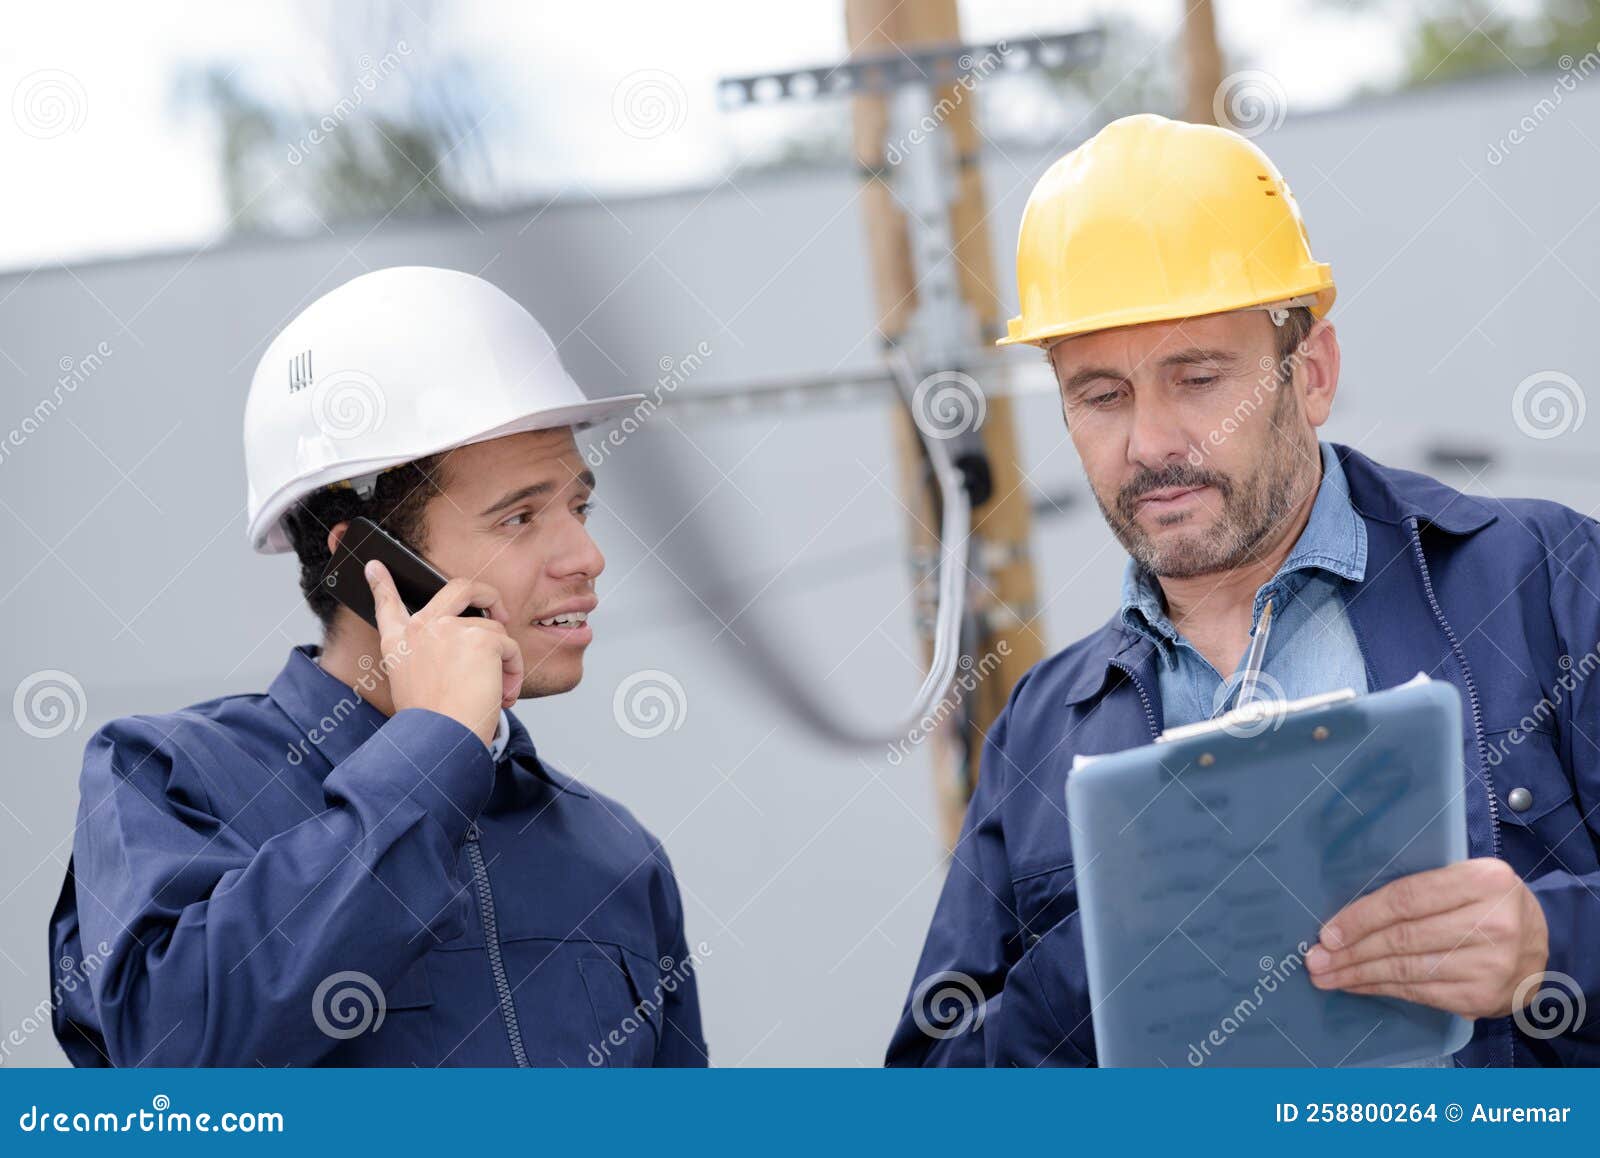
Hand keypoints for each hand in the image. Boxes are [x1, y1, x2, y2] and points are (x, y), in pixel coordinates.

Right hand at [365, 560, 524, 746]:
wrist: (440, 740)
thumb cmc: (433, 723)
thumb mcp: (415, 686)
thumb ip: (432, 658)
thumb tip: (465, 645)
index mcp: (398, 643)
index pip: (386, 604)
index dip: (381, 583)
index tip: (374, 565)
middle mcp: (420, 629)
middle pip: (458, 587)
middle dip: (486, 593)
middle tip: (499, 612)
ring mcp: (450, 628)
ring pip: (494, 631)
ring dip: (503, 661)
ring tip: (497, 692)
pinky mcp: (480, 638)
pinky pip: (509, 647)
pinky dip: (514, 670)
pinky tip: (504, 694)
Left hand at [1306, 857, 1548, 1018]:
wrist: (1546, 942)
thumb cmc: (1489, 903)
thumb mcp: (1466, 878)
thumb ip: (1420, 888)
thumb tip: (1348, 915)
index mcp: (1484, 880)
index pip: (1406, 899)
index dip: (1360, 917)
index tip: (1328, 932)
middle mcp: (1494, 924)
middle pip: (1403, 939)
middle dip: (1351, 951)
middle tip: (1317, 959)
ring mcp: (1492, 965)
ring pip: (1408, 970)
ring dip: (1360, 975)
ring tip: (1327, 976)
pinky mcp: (1485, 997)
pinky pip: (1421, 993)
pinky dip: (1384, 989)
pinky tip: (1360, 986)